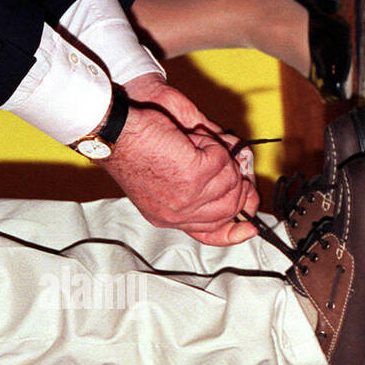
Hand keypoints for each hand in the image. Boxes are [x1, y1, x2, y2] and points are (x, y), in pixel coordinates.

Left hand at [99, 75, 259, 246]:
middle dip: (235, 182)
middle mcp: (176, 213)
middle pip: (229, 208)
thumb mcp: (163, 177)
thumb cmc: (132, 144)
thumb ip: (196, 188)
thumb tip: (236, 186)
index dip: (234, 231)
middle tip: (224, 161)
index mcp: (167, 215)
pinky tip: (188, 140)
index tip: (249, 225)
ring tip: (189, 145)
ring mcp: (187, 198)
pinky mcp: (193, 177)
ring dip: (216, 156)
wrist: (115, 131)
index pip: (209, 234)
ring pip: (231, 181)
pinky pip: (223, 160)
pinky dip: (210, 143)